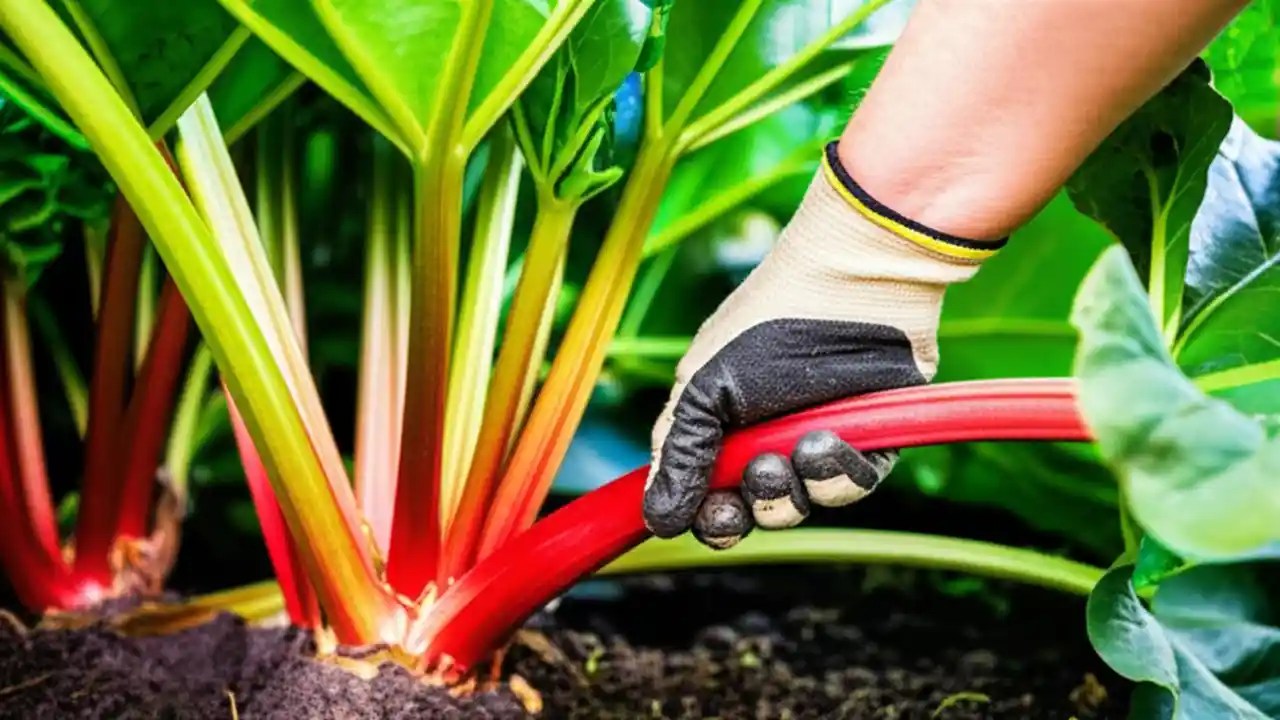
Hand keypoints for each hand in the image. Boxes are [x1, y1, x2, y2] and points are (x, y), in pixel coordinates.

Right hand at [641, 142, 1001, 548]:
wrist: (853, 284)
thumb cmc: (769, 324)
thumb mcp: (707, 388)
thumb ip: (680, 455)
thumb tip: (658, 520)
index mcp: (720, 426)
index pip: (706, 496)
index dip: (706, 517)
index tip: (706, 515)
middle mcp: (767, 439)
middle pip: (754, 511)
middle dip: (753, 506)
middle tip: (759, 473)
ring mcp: (816, 440)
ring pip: (803, 503)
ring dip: (797, 486)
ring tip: (801, 446)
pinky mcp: (869, 441)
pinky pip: (852, 485)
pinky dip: (840, 472)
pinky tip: (830, 439)